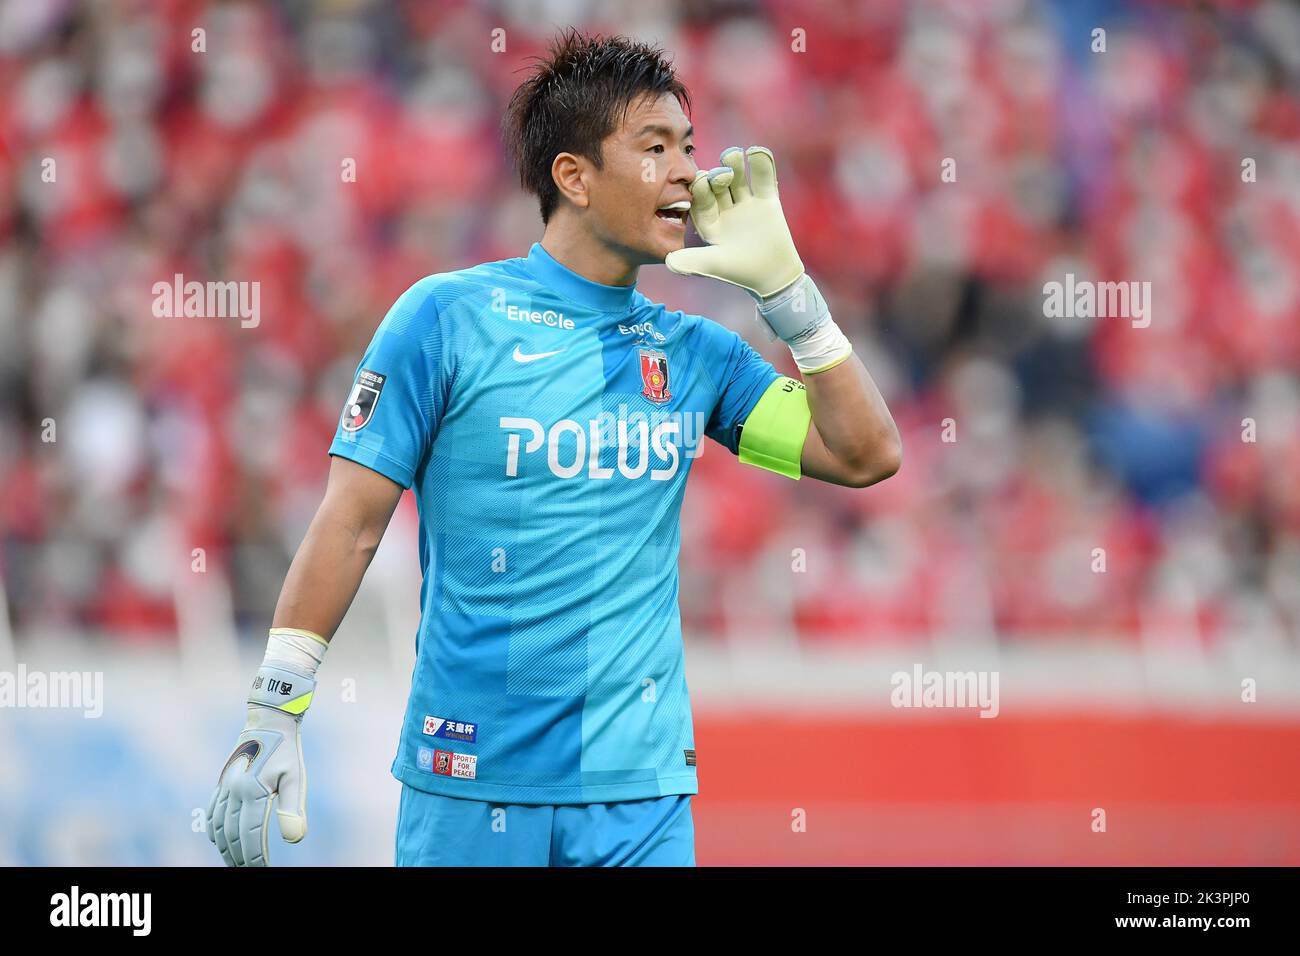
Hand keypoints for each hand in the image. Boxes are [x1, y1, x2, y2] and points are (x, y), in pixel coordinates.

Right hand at [207, 666, 313, 866]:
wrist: (269, 719)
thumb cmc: (287, 749)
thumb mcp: (295, 777)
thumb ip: (292, 808)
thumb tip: (295, 840)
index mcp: (252, 791)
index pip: (251, 835)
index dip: (256, 856)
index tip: (263, 869)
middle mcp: (234, 791)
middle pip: (231, 835)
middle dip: (239, 857)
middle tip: (249, 871)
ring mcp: (225, 786)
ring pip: (218, 826)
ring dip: (224, 848)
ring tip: (235, 863)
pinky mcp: (223, 781)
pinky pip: (212, 812)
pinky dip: (215, 830)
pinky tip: (219, 840)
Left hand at [665, 145, 803, 299]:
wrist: (773, 275)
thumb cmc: (740, 272)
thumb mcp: (715, 264)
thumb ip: (692, 262)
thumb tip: (668, 261)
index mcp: (709, 220)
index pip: (701, 200)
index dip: (700, 189)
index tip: (701, 181)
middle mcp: (724, 208)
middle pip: (718, 186)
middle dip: (718, 177)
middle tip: (721, 172)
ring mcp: (745, 202)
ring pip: (739, 178)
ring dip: (736, 165)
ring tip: (734, 154)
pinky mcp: (767, 199)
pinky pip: (763, 178)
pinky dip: (762, 165)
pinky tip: (758, 152)